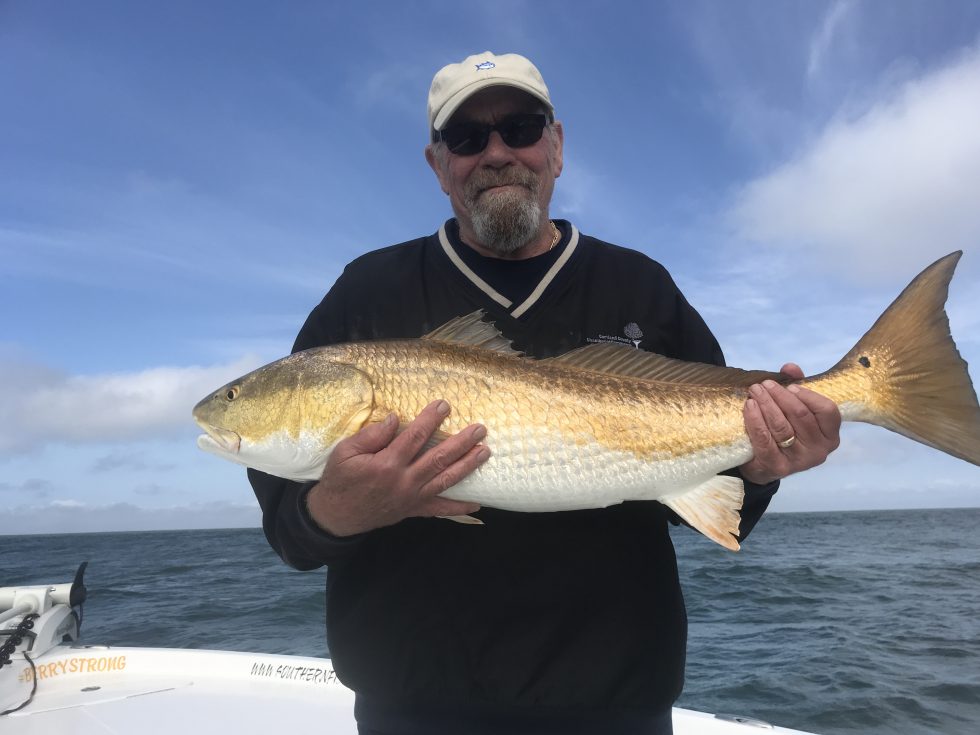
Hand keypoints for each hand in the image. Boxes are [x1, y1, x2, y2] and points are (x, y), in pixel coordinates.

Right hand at [306, 400, 488, 536]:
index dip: (431, 419)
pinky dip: (459, 507)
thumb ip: (371, 436)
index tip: (444, 405)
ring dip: (468, 466)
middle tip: (480, 429)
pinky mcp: (414, 510)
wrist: (336, 516)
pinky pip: (440, 509)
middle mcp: (404, 481)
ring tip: (485, 452)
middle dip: (462, 442)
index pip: (415, 437)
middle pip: (439, 458)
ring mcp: (412, 498)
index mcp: (386, 464)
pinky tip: (478, 504)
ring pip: (446, 480)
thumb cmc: (339, 480)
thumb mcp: (344, 452)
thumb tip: (395, 419)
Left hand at [739, 363, 840, 484]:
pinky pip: (764, 438)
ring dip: (766, 403)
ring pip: (782, 426)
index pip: (827, 410)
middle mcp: (819, 450)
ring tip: (755, 391)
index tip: (790, 386)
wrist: (763, 464)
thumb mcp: (794, 409)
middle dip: (780, 395)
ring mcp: (799, 461)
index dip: (808, 395)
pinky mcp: (777, 467)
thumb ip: (796, 386)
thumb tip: (790, 368)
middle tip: (764, 384)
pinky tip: (749, 406)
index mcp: (830, 435)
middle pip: (801, 415)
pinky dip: (755, 419)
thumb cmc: (785, 430)